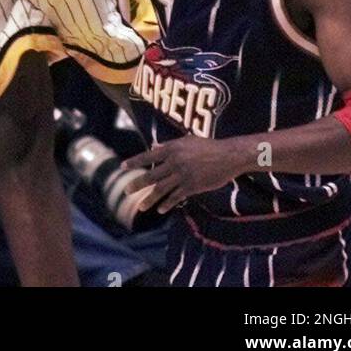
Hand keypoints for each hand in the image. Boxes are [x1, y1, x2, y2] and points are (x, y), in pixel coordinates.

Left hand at [121, 135, 243, 213]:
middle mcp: (175, 162)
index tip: (123, 167)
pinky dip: (167, 204)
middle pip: (152, 175)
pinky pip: (176, 197)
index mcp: (172, 148)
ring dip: (150, 199)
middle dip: (138, 184)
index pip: (148, 156)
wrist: (227, 156)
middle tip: (126, 191)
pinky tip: (160, 209)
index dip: (135, 161)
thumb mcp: (187, 141)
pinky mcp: (192, 187)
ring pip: (162, 189)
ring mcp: (183, 175)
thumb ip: (169, 145)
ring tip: (141, 207)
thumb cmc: (208, 146)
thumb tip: (154, 147)